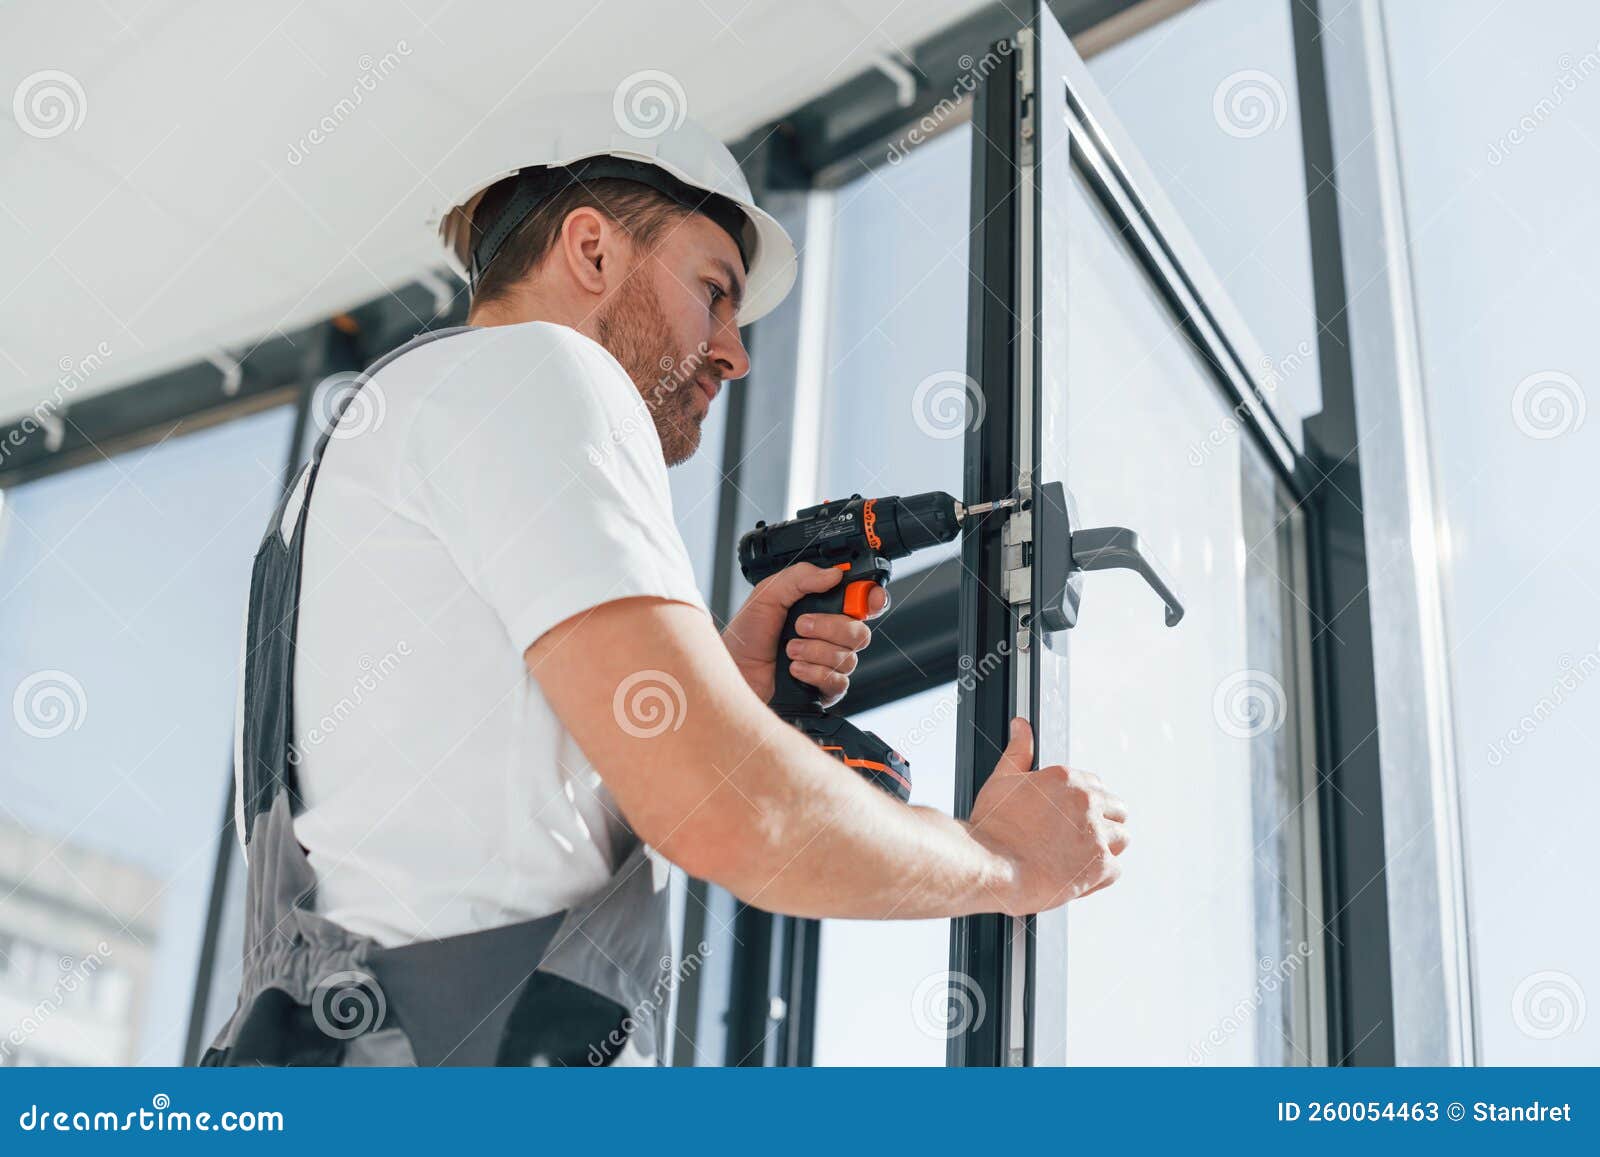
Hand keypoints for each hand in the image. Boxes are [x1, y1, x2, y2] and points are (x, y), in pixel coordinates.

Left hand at [722, 562, 886, 706]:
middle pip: (861, 631)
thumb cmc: (748, 635)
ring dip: (815, 651)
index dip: (872, 599)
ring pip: (849, 657)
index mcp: (823, 608)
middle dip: (830, 627)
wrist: (734, 670)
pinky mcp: (826, 689)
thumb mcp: (767, 594)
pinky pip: (838, 681)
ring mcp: (830, 663)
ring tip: (789, 649)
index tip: (866, 599)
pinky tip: (794, 669)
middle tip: (801, 625)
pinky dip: (813, 672)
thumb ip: (799, 577)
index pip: (863, 602)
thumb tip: (833, 573)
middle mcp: (832, 636)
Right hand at [968, 718, 1128, 916]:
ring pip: (1121, 837)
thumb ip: (1018, 751)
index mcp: (1066, 778)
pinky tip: (1078, 875)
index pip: (1096, 786)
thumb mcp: (1002, 780)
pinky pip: (1115, 869)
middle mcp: (1086, 801)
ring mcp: (1096, 834)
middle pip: (1116, 809)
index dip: (1083, 804)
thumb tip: (1021, 725)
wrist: (991, 867)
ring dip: (1105, 847)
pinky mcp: (1100, 865)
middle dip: (1102, 822)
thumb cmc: (992, 827)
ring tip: (1079, 857)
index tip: (1069, 818)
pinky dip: (1099, 875)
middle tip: (1076, 838)